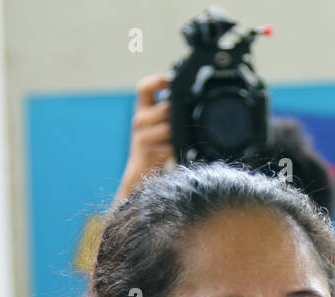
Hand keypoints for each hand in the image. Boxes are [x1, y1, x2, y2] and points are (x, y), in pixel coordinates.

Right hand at [116, 74, 174, 202]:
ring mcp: (141, 137)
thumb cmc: (155, 152)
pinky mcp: (147, 152)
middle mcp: (139, 121)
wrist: (140, 178)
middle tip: (184, 124)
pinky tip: (176, 154)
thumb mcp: (161, 130)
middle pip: (164, 108)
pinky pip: (169, 146)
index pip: (144, 87)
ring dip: (178, 135)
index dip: (158, 80)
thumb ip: (170, 116)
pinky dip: (176, 150)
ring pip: (168, 127)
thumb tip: (195, 105)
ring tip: (179, 142)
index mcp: (143, 111)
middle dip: (178, 117)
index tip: (171, 82)